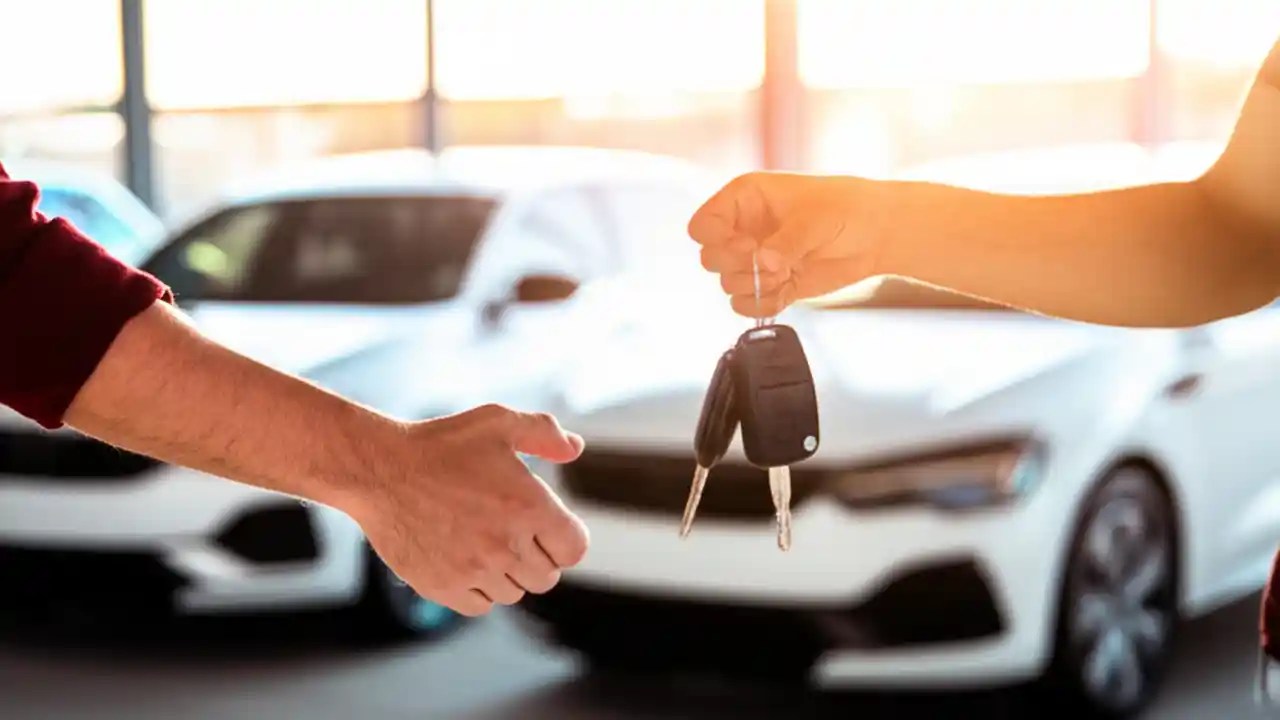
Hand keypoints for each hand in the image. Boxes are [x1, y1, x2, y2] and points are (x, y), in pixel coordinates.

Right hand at [344, 404, 588, 616]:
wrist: (380, 469)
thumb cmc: (439, 443)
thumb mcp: (497, 422)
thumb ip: (543, 433)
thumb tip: (575, 449)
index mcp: (528, 505)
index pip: (573, 549)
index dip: (565, 539)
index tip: (548, 529)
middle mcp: (506, 544)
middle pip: (546, 577)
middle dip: (537, 556)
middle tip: (513, 533)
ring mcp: (473, 569)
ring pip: (513, 593)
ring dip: (507, 574)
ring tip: (485, 543)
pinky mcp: (443, 586)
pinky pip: (479, 606)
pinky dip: (478, 590)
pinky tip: (466, 561)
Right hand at [688, 172, 879, 316]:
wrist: (875, 233)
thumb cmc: (846, 208)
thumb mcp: (815, 218)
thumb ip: (786, 241)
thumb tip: (763, 262)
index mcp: (745, 199)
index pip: (703, 225)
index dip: (717, 240)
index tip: (749, 244)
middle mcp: (745, 229)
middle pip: (710, 258)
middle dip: (737, 267)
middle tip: (770, 262)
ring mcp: (756, 257)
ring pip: (728, 284)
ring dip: (755, 286)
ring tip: (786, 273)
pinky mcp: (772, 283)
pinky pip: (747, 304)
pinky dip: (764, 304)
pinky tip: (787, 290)